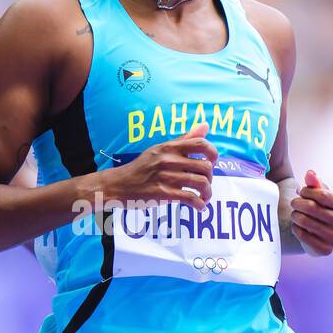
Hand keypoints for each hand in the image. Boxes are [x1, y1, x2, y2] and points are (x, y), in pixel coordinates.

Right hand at [101, 122, 217, 207]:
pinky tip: (199, 207)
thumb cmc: (141, 167)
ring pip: (201, 183)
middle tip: (205, 183)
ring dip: (208, 193)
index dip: (213, 154)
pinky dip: (200, 205)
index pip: (201, 145)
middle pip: (205, 166)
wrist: (119, 184)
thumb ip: (184, 139)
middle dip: (210, 178)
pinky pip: (191, 199)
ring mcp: (167, 177)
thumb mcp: (160, 149)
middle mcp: (169, 160)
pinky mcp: (164, 194)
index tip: (212, 162)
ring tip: (204, 197)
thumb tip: (205, 126)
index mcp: (169, 147)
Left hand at [290, 170, 332, 255]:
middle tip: (293, 203)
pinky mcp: (326, 250)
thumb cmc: (319, 209)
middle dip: (298, 203)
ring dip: (295, 216)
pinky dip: (296, 229)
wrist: (317, 233)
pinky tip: (297, 226)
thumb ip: (314, 183)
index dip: (306, 192)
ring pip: (305, 221)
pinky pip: (303, 235)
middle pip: (312, 208)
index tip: (301, 192)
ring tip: (294, 214)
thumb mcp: (317, 194)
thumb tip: (310, 173)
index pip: (322, 195)